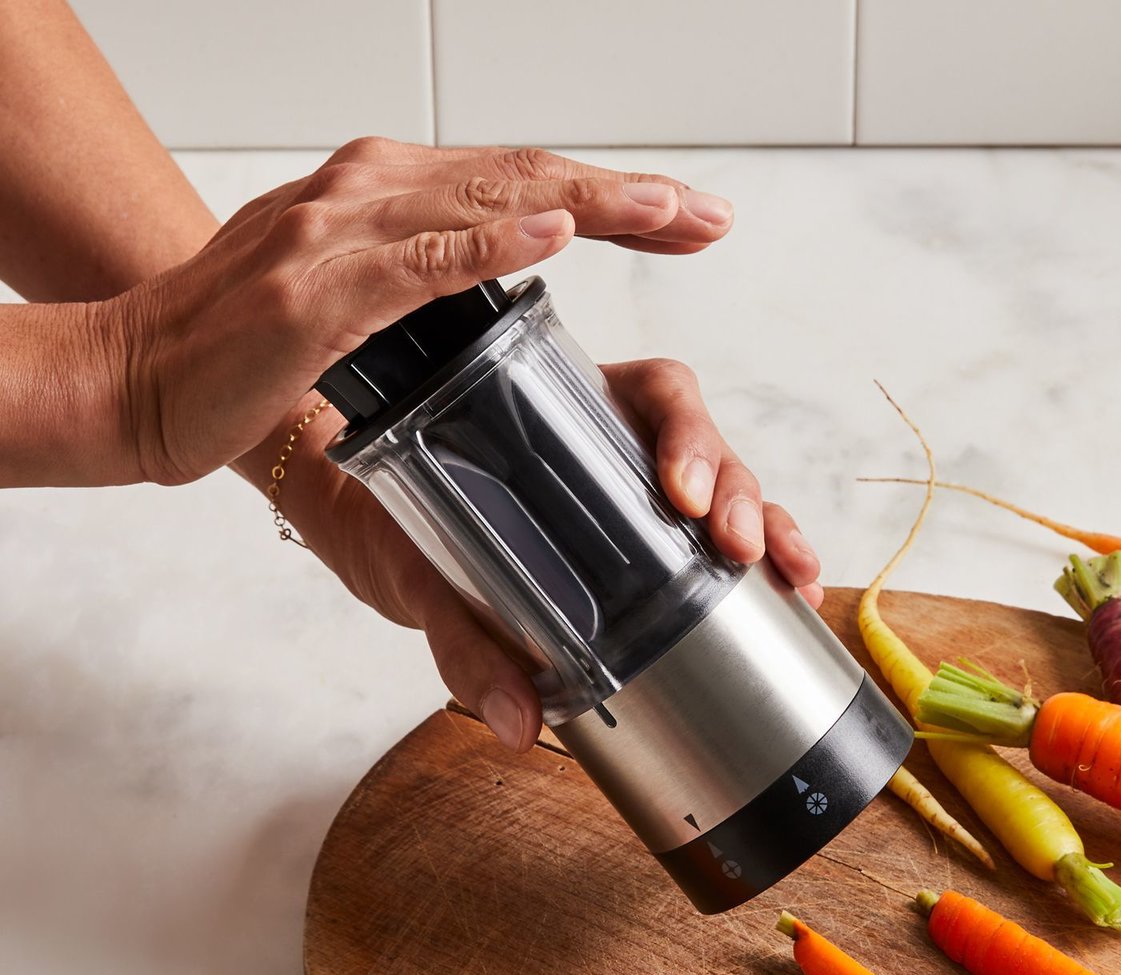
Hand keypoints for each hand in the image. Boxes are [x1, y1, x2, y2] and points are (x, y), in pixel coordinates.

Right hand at [99, 139, 739, 484]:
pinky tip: (553, 238)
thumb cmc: (243, 352)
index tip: (688, 222)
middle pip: (522, 178)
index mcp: (385, 197)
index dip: (611, 200)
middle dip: (627, 199)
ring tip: (669, 217)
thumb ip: (425, 289)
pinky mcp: (318, 292)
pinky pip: (421, 262)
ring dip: (587, 206)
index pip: (519, 185)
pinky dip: (489, 246)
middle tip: (709, 218)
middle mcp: (368, 192)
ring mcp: (342, 234)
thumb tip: (504, 300)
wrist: (138, 377)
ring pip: (486, 203)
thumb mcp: (356, 309)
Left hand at [260, 359, 821, 753]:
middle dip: (736, 492)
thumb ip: (466, 641)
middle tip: (735, 548)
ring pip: (725, 491)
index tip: (680, 494)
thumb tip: (517, 725)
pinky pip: (718, 543)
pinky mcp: (652, 542)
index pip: (656, 394)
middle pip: (706, 444)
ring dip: (767, 527)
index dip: (685, 436)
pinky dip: (760, 567)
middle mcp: (616, 442)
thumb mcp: (424, 579)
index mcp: (566, 412)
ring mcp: (640, 492)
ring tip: (788, 577)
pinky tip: (789, 600)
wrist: (373, 536)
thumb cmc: (398, 530)